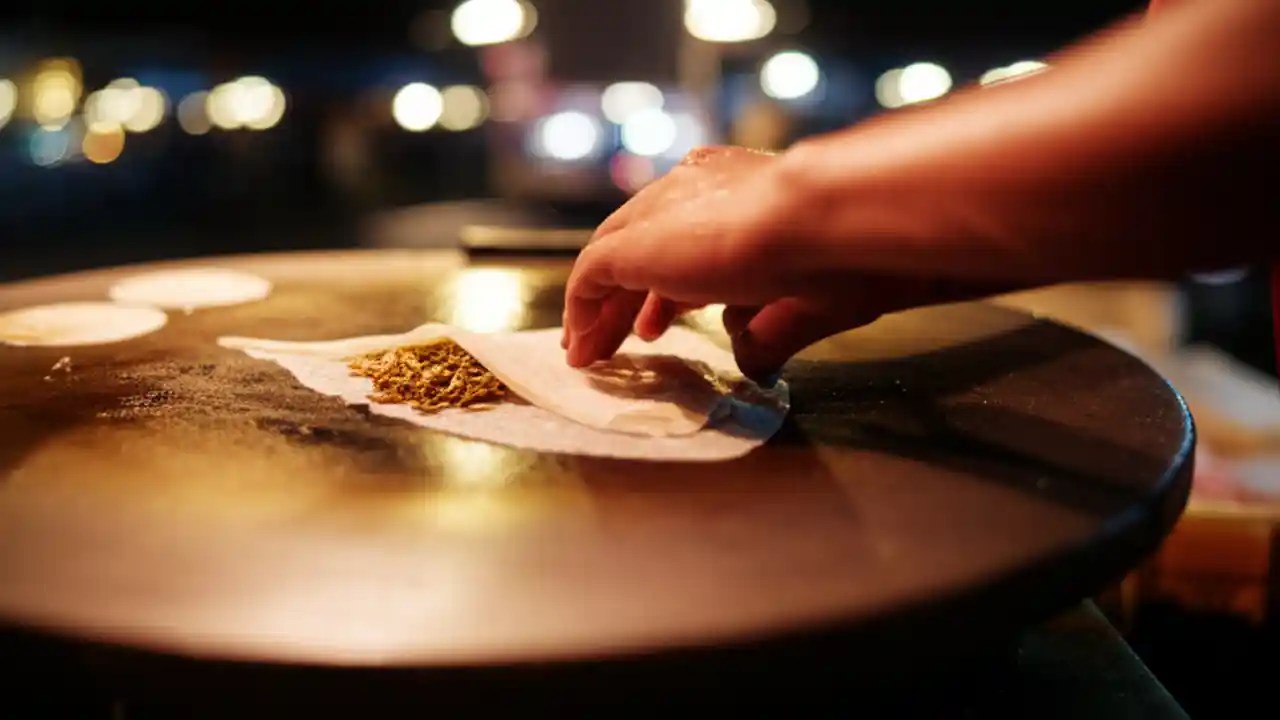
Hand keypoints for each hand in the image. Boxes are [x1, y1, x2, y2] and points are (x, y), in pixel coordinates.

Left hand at [562, 146, 1012, 381]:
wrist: (828, 218)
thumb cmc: (847, 254)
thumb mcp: (808, 298)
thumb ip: (770, 326)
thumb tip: (747, 355)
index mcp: (740, 191)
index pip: (689, 236)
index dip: (670, 284)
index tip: (660, 320)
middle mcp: (696, 190)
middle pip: (645, 247)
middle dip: (628, 297)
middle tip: (618, 338)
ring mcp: (664, 212)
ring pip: (614, 259)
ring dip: (600, 310)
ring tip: (586, 353)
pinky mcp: (637, 243)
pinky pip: (592, 275)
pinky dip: (583, 311)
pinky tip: (580, 345)